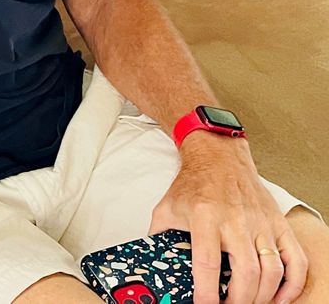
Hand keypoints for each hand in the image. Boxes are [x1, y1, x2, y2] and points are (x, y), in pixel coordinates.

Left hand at [149, 134, 307, 303]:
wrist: (219, 157)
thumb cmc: (194, 184)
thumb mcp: (166, 208)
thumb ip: (159, 236)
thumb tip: (149, 262)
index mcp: (205, 216)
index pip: (208, 262)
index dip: (208, 292)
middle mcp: (236, 220)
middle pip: (246, 272)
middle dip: (239, 300)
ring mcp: (261, 222)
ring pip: (272, 269)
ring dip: (263, 295)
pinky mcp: (278, 223)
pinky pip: (295, 258)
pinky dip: (292, 283)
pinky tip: (280, 296)